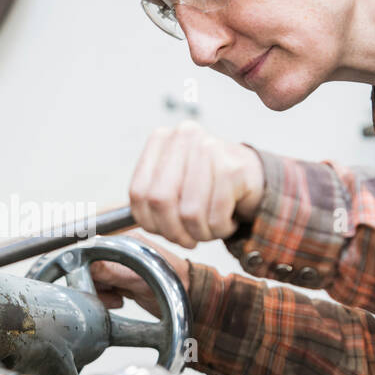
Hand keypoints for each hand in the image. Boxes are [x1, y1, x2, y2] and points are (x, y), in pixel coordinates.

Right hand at [89, 232, 189, 317]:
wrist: (187, 298)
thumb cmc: (170, 282)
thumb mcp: (136, 277)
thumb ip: (108, 269)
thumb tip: (80, 262)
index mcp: (121, 241)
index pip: (88, 251)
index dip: (84, 269)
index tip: (90, 284)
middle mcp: (117, 251)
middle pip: (88, 267)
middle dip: (94, 285)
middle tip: (109, 293)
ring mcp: (119, 266)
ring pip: (93, 280)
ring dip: (101, 294)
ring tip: (117, 298)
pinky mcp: (120, 280)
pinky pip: (102, 289)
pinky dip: (106, 298)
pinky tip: (119, 300)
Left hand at [128, 121, 263, 248]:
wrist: (251, 176)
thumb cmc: (207, 184)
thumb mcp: (171, 185)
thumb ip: (147, 199)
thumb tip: (123, 224)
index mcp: (161, 139)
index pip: (138, 193)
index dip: (149, 222)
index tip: (162, 230)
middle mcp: (184, 136)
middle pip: (160, 201)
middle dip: (174, 231)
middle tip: (187, 237)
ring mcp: (210, 149)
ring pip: (189, 213)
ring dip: (201, 233)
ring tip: (209, 228)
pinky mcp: (233, 168)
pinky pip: (216, 217)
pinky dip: (221, 229)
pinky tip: (227, 221)